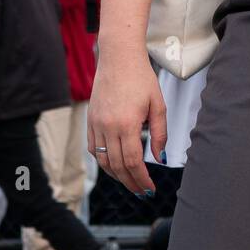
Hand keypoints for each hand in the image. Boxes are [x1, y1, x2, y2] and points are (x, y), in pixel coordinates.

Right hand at [88, 53, 166, 196]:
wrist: (119, 58)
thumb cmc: (141, 77)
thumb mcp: (157, 104)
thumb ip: (159, 133)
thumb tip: (160, 157)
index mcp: (127, 124)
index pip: (133, 162)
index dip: (141, 179)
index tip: (150, 188)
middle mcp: (108, 127)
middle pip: (118, 166)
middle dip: (131, 182)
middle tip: (142, 191)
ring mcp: (96, 124)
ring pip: (103, 161)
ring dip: (116, 175)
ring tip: (130, 181)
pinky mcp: (90, 120)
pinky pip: (93, 149)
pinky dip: (103, 161)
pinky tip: (114, 165)